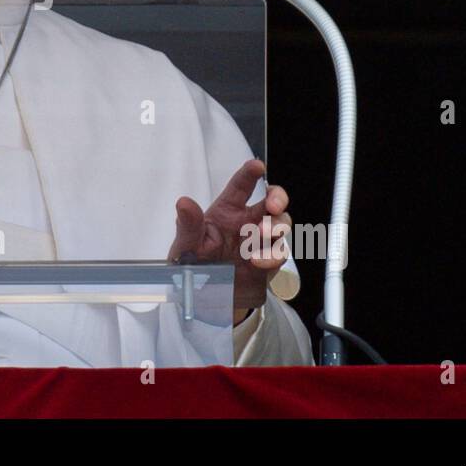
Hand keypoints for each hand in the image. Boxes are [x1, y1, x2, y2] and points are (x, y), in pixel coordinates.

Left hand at [167, 159, 290, 318]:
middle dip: (278, 197)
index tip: (257, 166)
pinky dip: (273, 255)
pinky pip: (280, 253)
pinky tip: (258, 261)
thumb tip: (183, 202)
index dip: (250, 173)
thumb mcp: (187, 245)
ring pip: (282, 224)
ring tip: (260, 235)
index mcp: (228, 211)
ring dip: (277, 227)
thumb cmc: (195, 264)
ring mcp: (261, 241)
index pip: (241, 186)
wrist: (206, 299)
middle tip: (273, 205)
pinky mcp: (269, 262)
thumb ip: (188, 225)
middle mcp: (248, 222)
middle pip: (273, 200)